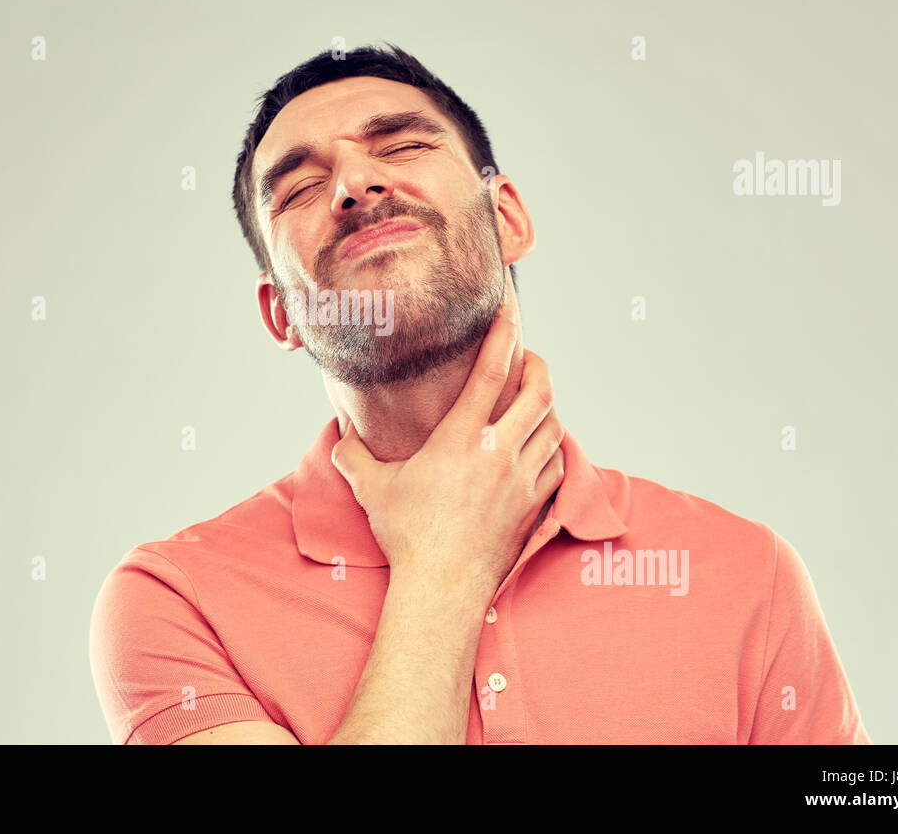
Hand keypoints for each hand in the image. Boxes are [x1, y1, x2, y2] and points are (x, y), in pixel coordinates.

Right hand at [331, 299, 565, 600]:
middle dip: (537, 366)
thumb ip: (352, 455)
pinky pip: (558, 463)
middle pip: (539, 392)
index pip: (491, 372)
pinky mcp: (534, 505)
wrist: (443, 587)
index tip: (511, 311)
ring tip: (533, 398)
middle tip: (525, 359)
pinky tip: (542, 444)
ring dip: (547, 406)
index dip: (504, 336)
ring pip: (554, 426)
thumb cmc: (407, 536)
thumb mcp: (371, 488)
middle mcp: (499, 452)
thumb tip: (339, 436)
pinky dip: (554, 445)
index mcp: (460, 438)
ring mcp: (522, 479)